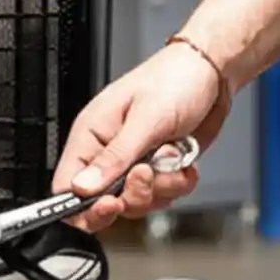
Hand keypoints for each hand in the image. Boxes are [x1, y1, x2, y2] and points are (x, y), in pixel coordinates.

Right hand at [52, 42, 231, 232]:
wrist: (212, 73)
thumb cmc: (176, 79)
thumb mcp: (146, 120)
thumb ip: (115, 158)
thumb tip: (82, 188)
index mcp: (91, 135)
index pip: (67, 184)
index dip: (82, 205)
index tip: (110, 205)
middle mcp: (107, 152)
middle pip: (101, 201)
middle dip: (132, 195)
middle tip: (149, 174)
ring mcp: (131, 162)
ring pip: (135, 201)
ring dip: (161, 187)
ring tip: (171, 157)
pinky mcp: (155, 169)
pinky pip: (160, 195)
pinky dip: (177, 184)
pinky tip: (182, 162)